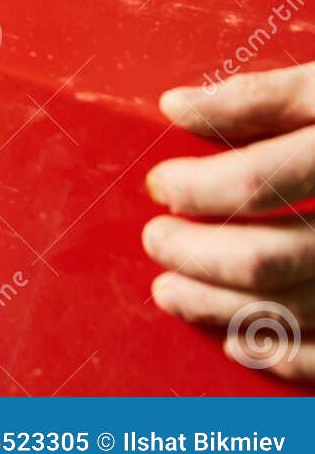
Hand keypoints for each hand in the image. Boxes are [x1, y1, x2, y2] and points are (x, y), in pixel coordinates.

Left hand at [143, 64, 314, 382]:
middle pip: (269, 258)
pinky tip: (238, 340)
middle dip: (194, 254)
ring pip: (297, 311)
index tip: (160, 184)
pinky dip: (284, 355)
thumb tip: (176, 106)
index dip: (193, 187)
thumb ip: (263, 98)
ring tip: (172, 290)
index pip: (256, 182)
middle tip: (156, 240)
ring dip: (218, 307)